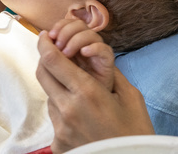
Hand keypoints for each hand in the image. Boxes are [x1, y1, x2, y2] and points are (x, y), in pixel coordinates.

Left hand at [36, 23, 153, 153]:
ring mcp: (60, 128)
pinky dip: (62, 110)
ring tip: (77, 92)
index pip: (52, 59)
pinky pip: (54, 118)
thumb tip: (92, 53)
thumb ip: (110, 72)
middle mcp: (68, 109)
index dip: (44, 43)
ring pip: (49, 95)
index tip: (45, 35)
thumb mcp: (130, 96)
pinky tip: (79, 115)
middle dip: (46, 59)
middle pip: (42, 73)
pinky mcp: (58, 143)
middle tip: (55, 54)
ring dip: (57, 87)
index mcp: (87, 93)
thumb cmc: (136, 132)